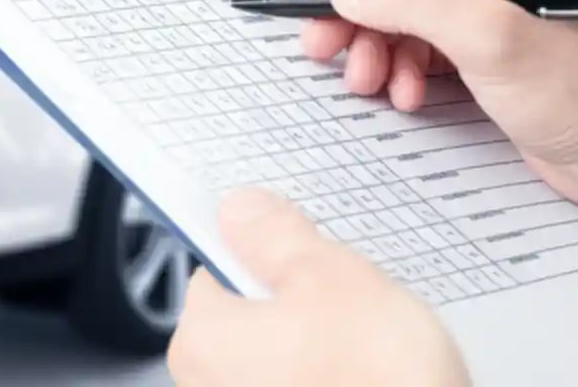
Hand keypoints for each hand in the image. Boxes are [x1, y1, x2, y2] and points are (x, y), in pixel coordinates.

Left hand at [168, 188, 469, 386]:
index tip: (306, 252)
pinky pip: (306, 384)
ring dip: (322, 347)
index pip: (217, 271)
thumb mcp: (331, 277)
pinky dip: (336, 378)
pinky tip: (374, 376)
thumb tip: (242, 210)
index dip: (266, 256)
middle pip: (249, 319)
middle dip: (299, 305)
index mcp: (202, 340)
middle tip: (352, 300)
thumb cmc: (375, 377)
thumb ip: (276, 238)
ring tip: (373, 348)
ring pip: (283, 359)